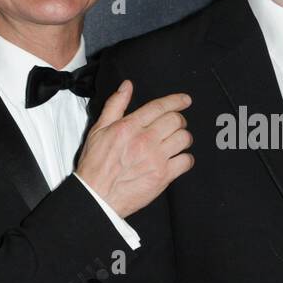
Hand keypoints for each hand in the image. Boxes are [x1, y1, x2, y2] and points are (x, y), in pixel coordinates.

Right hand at [76, 81, 192, 216]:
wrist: (96, 196)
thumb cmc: (95, 165)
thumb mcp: (99, 129)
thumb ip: (115, 105)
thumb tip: (127, 86)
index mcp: (130, 126)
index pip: (159, 107)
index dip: (176, 100)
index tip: (185, 100)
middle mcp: (145, 140)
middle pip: (176, 120)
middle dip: (179, 120)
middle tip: (176, 125)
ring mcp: (156, 158)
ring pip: (184, 139)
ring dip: (183, 138)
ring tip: (176, 141)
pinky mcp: (163, 176)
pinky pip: (186, 161)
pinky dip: (186, 159)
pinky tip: (178, 159)